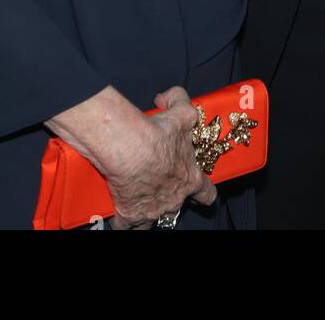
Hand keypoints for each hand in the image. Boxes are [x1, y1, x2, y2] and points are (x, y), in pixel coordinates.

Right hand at [107, 86, 215, 229]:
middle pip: (176, 207)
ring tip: (138, 199)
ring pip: (153, 221)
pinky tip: (119, 214)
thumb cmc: (158, 133)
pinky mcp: (131, 215)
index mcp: (190, 178)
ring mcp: (153, 211)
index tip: (199, 188)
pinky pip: (126, 226)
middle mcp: (174, 199)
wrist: (130, 149)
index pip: (206, 193)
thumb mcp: (180, 111)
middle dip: (168, 196)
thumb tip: (168, 98)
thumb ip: (180, 101)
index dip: (204, 190)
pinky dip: (123, 222)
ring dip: (147, 212)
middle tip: (157, 181)